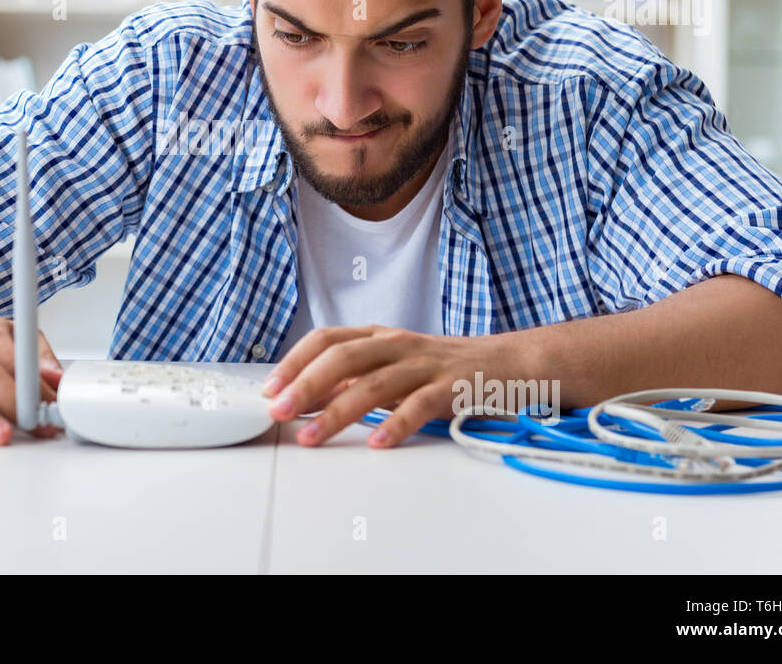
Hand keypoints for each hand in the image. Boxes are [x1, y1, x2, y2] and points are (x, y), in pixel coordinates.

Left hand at [260, 325, 526, 447]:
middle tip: (280, 412)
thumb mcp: (395, 366)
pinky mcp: (453, 387)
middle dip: (305, 385)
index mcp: (379, 338)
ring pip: (374, 384)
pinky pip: (420, 405)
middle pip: (342, 358)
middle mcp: (398, 345)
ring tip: (312, 437)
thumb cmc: (447, 369)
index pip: (327, 339)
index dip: (295, 361)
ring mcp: (425, 365)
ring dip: (337, 411)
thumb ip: (356, 379)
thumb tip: (306, 398)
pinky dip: (397, 425)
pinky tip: (378, 444)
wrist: (512, 364)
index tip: (269, 388)